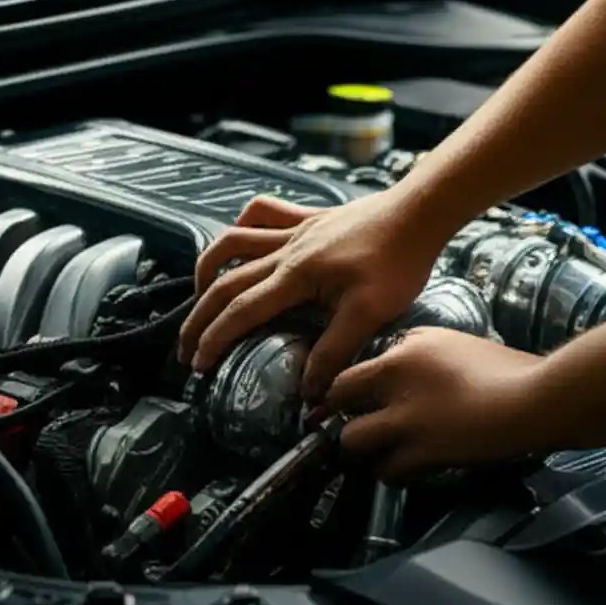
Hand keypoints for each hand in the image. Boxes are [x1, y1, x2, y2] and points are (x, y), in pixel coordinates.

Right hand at [178, 192, 449, 398]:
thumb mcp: (369, 314)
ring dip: (208, 267)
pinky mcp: (309, 218)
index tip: (199, 365)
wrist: (419, 213)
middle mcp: (285, 251)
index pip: (241, 311)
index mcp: (295, 277)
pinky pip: (263, 212)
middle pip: (225, 281)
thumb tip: (309, 391)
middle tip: (186, 346)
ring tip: (199, 293)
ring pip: (233, 241)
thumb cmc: (398, 260)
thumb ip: (334, 351)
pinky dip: (244, 224)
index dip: (215, 339)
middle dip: (199, 316)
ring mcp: (295, 231)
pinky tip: (241, 239)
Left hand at [323, 327, 552, 484]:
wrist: (534, 398)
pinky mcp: (424, 453)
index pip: (345, 375)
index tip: (343, 406)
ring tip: (386, 453)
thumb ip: (412, 349)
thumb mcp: (449, 341)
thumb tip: (392, 360)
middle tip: (360, 431)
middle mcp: (394, 385)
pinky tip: (411, 468)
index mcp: (401, 354)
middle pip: (338, 408)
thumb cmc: (502, 367)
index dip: (339, 395)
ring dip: (367, 452)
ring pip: (354, 444)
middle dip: (346, 422)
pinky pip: (388, 472)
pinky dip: (395, 473)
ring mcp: (407, 421)